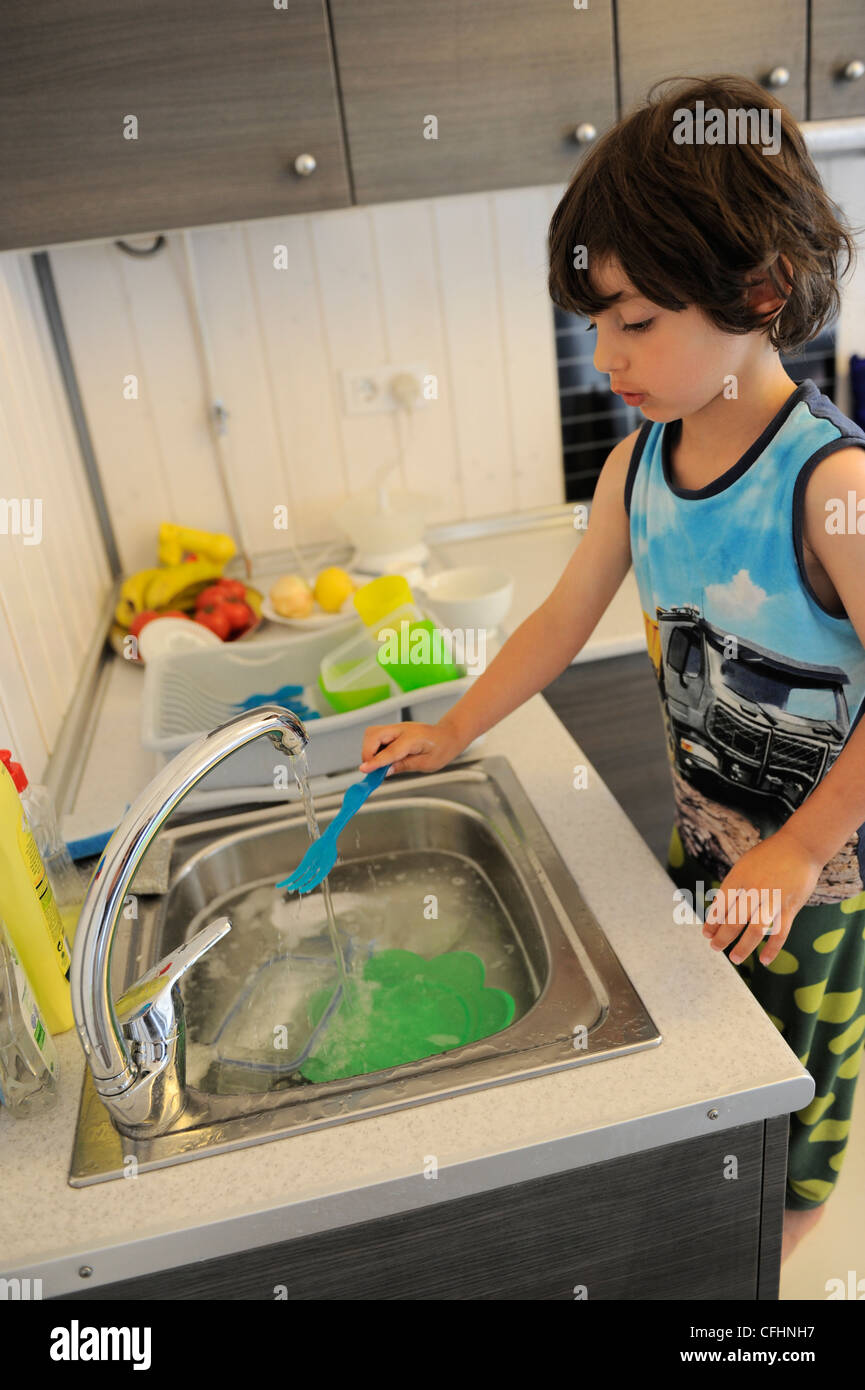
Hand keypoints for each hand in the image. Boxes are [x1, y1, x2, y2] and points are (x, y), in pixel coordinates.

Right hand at [358, 720, 463, 775]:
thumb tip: (385, 771)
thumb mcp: (427, 764)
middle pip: (373, 735)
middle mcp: (402, 729)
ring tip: (378, 764)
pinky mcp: (393, 731)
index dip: (375, 761)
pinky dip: (374, 748)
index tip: (364, 770)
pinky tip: (383, 759)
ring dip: (369, 750)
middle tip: (373, 769)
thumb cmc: (441, 748)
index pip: (389, 751)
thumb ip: (404, 765)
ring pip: (371, 734)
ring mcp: (396, 728)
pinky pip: (376, 736)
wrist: (448, 735)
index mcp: (413, 738)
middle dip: (367, 753)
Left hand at [702, 826, 823, 965]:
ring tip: (734, 958)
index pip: (721, 905)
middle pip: (734, 920)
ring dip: (744, 947)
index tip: (706, 934)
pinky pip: (781, 932)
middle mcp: (754, 890)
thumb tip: (719, 910)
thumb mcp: (745, 865)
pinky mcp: (791, 907)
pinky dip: (772, 948)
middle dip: (722, 937)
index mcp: (739, 877)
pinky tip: (764, 960)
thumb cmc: (769, 855)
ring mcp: (773, 899)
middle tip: (715, 947)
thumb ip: (734, 886)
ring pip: (755, 930)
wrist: (800, 846)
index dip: (712, 922)